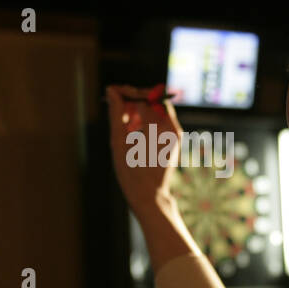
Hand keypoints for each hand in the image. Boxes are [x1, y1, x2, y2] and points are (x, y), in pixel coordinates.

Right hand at [105, 83, 183, 214]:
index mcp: (158, 128)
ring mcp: (176, 134)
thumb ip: (116, 113)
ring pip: (158, 108)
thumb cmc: (131, 173)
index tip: (112, 92)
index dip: (126, 92)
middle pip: (153, 99)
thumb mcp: (118, 141)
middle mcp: (172, 128)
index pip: (143, 97)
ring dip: (140, 109)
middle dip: (135, 98)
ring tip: (124, 121)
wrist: (150, 196)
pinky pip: (162, 120)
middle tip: (116, 103)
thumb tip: (112, 91)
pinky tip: (133, 130)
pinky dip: (148, 119)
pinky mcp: (176, 139)